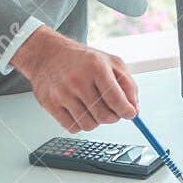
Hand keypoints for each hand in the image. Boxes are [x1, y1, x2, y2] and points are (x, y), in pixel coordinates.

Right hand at [11, 26, 138, 132]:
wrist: (47, 54)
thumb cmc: (82, 59)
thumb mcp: (110, 62)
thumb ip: (127, 84)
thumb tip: (134, 109)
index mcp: (96, 67)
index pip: (116, 99)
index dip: (127, 111)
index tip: (129, 114)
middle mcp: (78, 80)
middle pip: (104, 116)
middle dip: (113, 117)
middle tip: (112, 110)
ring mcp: (62, 93)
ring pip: (89, 125)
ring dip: (96, 121)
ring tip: (94, 108)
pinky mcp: (50, 104)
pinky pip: (72, 128)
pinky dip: (80, 124)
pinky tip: (80, 111)